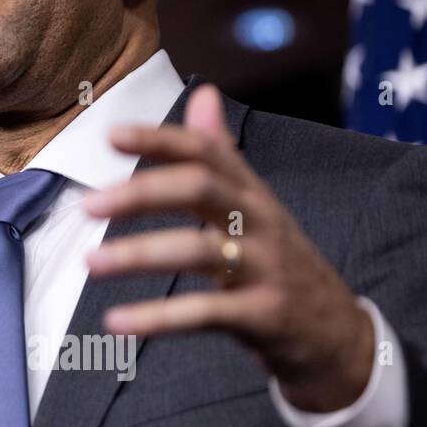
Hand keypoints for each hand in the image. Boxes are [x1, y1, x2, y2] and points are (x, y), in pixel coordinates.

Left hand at [83, 84, 375, 412]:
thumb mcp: (254, 205)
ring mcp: (264, 267)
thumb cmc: (279, 261)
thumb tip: (203, 92)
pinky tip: (116, 321)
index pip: (205, 151)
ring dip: (139, 254)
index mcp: (249, 192)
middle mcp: (259, 220)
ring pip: (198, 250)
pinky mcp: (264, 315)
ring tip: (90, 262)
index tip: (111, 135)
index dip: (160, 140)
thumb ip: (222, 154)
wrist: (338, 334)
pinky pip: (205, 313)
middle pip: (200, 190)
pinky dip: (158, 318)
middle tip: (88, 205)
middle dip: (141, 193)